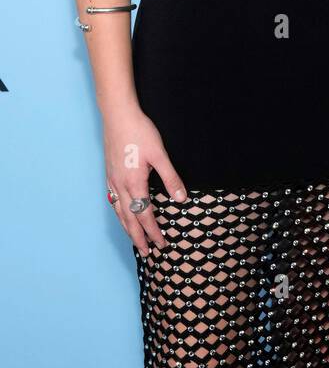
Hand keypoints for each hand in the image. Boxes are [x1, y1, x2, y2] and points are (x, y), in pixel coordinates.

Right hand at [101, 100, 187, 255]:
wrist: (118, 114)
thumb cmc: (140, 132)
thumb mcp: (160, 155)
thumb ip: (171, 178)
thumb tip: (181, 199)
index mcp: (134, 183)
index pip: (145, 215)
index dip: (153, 231)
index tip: (161, 244)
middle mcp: (120, 185)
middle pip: (129, 219)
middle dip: (138, 237)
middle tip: (146, 253)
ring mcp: (112, 179)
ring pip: (119, 211)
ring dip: (127, 228)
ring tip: (134, 240)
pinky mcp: (109, 172)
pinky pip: (113, 200)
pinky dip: (118, 212)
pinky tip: (121, 213)